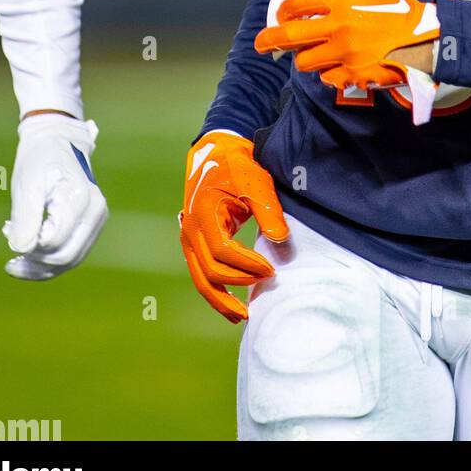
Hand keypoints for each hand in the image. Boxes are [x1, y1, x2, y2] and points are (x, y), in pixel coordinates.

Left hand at [4, 114, 107, 280]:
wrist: (57, 141)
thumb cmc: (39, 160)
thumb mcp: (27, 185)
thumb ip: (25, 219)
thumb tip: (21, 250)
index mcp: (81, 199)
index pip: (53, 242)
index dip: (29, 246)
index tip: (8, 230)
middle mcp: (96, 211)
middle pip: (65, 257)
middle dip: (34, 262)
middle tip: (10, 250)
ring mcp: (98, 219)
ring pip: (71, 260)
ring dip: (41, 266)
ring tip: (15, 259)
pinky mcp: (93, 224)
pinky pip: (74, 252)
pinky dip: (50, 261)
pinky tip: (29, 255)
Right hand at [179, 130, 288, 323]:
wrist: (217, 153)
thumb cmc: (238, 166)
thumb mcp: (255, 181)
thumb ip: (268, 211)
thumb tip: (281, 241)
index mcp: (203, 215)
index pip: (222, 251)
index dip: (247, 264)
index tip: (271, 268)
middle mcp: (190, 231)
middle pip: (210, 271)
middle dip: (239, 282)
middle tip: (269, 281)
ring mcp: (189, 240)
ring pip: (201, 280)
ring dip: (221, 301)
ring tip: (243, 317)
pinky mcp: (194, 245)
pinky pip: (202, 275)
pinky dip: (216, 292)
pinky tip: (232, 305)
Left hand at [254, 0, 438, 92]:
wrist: (428, 41)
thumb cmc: (400, 15)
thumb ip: (340, 1)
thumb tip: (310, 8)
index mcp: (344, 2)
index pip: (299, 2)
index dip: (284, 8)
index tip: (281, 14)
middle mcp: (340, 28)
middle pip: (289, 35)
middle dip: (269, 39)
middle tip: (262, 43)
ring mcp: (344, 54)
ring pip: (304, 61)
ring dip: (304, 58)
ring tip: (314, 54)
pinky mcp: (352, 76)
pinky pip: (327, 77)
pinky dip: (329, 72)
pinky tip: (342, 66)